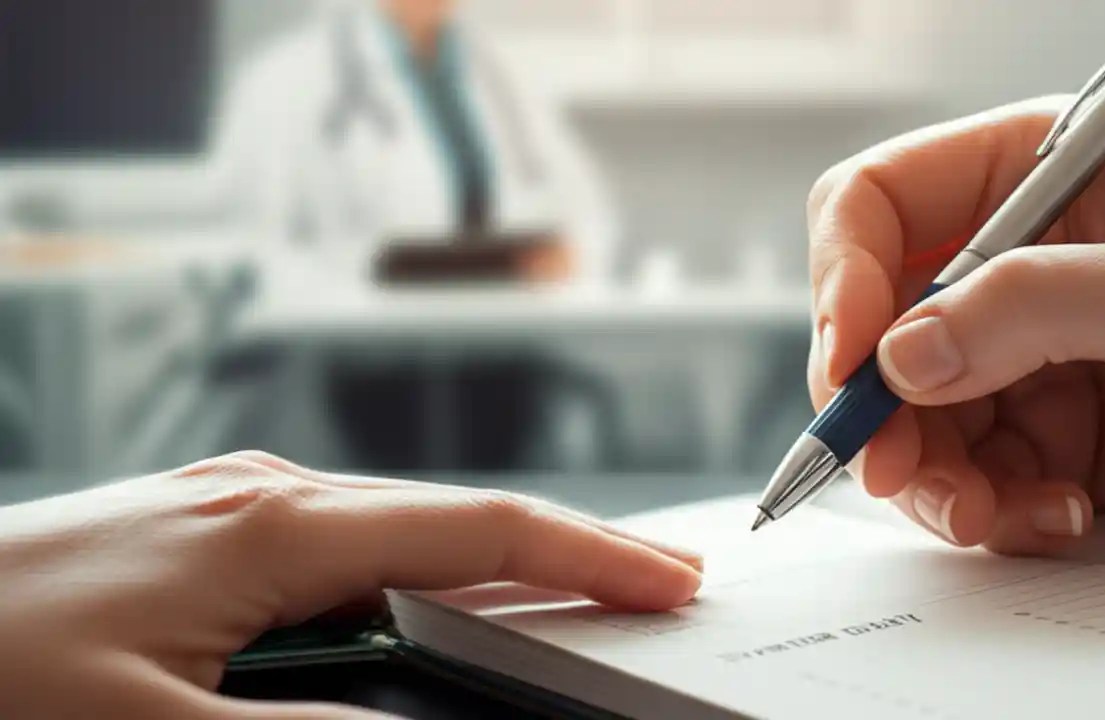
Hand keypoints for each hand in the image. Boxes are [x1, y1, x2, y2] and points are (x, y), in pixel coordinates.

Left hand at [0, 452, 701, 718]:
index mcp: (272, 526)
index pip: (478, 530)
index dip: (587, 554)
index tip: (668, 580)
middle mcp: (265, 497)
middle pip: (453, 520)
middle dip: (559, 554)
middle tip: (647, 588)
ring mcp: (233, 508)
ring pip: (400, 535)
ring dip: (487, 568)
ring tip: (560, 601)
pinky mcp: (205, 533)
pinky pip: (345, 551)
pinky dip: (415, 578)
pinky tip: (431, 606)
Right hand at [807, 97, 1104, 555]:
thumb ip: (1022, 312)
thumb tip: (898, 359)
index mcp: (1026, 178)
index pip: (875, 205)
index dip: (843, 278)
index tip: (848, 361)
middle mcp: (1005, 264)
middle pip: (875, 327)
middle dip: (880, 406)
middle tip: (891, 469)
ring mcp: (1017, 353)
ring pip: (910, 417)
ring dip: (935, 478)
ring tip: (989, 512)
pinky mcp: (1039, 432)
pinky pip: (967, 474)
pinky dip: (992, 507)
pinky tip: (1056, 513)